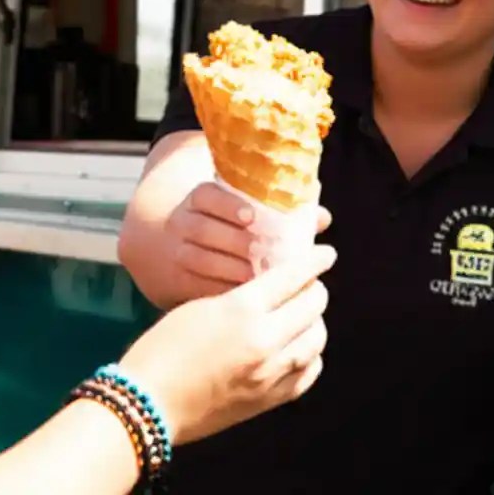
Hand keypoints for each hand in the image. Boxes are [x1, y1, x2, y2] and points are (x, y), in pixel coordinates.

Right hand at [118, 244, 335, 444]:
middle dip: (315, 291)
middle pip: (311, 306)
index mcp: (242, 309)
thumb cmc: (162, 348)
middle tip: (309, 286)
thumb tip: (270, 292)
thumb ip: (239, 299)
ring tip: (304, 317)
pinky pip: (308, 373)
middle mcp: (264, 340)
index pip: (292, 277)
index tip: (325, 254)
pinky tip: (300, 349)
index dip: (313, 262)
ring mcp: (271, 373)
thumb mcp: (198, 308)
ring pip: (316, 340)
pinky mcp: (270, 399)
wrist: (149, 402)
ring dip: (315, 323)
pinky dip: (310, 356)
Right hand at [166, 182, 331, 299]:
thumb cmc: (225, 230)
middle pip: (204, 229)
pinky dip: (220, 291)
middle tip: (265, 255)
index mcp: (200, 200)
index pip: (207, 194)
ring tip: (259, 279)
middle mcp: (181, 222)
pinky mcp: (174, 279)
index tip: (251, 216)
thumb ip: (281, 214)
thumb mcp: (241, 213)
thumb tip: (321, 217)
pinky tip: (243, 299)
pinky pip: (195, 285)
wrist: (172, 252)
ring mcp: (175, 251)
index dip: (228, 204)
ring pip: (200, 259)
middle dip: (236, 243)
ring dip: (231, 269)